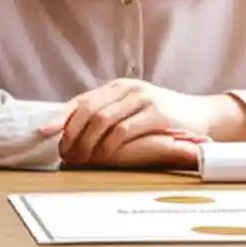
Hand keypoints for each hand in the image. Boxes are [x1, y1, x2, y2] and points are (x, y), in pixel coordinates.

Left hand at [37, 79, 210, 165]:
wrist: (201, 116)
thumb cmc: (161, 118)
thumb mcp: (131, 110)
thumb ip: (106, 115)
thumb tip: (69, 132)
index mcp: (117, 87)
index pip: (82, 100)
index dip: (60, 117)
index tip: (44, 132)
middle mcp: (128, 89)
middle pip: (88, 111)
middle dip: (72, 135)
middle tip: (66, 155)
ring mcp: (143, 100)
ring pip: (103, 120)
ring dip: (87, 143)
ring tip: (81, 159)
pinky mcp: (156, 115)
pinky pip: (124, 131)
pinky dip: (109, 146)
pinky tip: (103, 157)